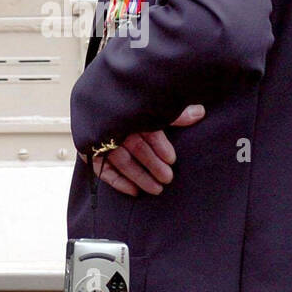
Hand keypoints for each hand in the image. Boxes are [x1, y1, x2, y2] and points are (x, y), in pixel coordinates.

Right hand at [83, 104, 205, 196]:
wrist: (97, 100)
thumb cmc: (131, 105)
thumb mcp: (153, 106)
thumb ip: (175, 113)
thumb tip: (201, 112)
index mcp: (132, 111)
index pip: (147, 130)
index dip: (160, 145)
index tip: (171, 159)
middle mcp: (116, 124)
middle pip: (136, 147)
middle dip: (153, 164)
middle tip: (168, 178)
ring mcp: (102, 138)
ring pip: (122, 160)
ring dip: (139, 177)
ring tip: (156, 189)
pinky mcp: (90, 150)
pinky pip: (102, 169)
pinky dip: (117, 182)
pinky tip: (133, 191)